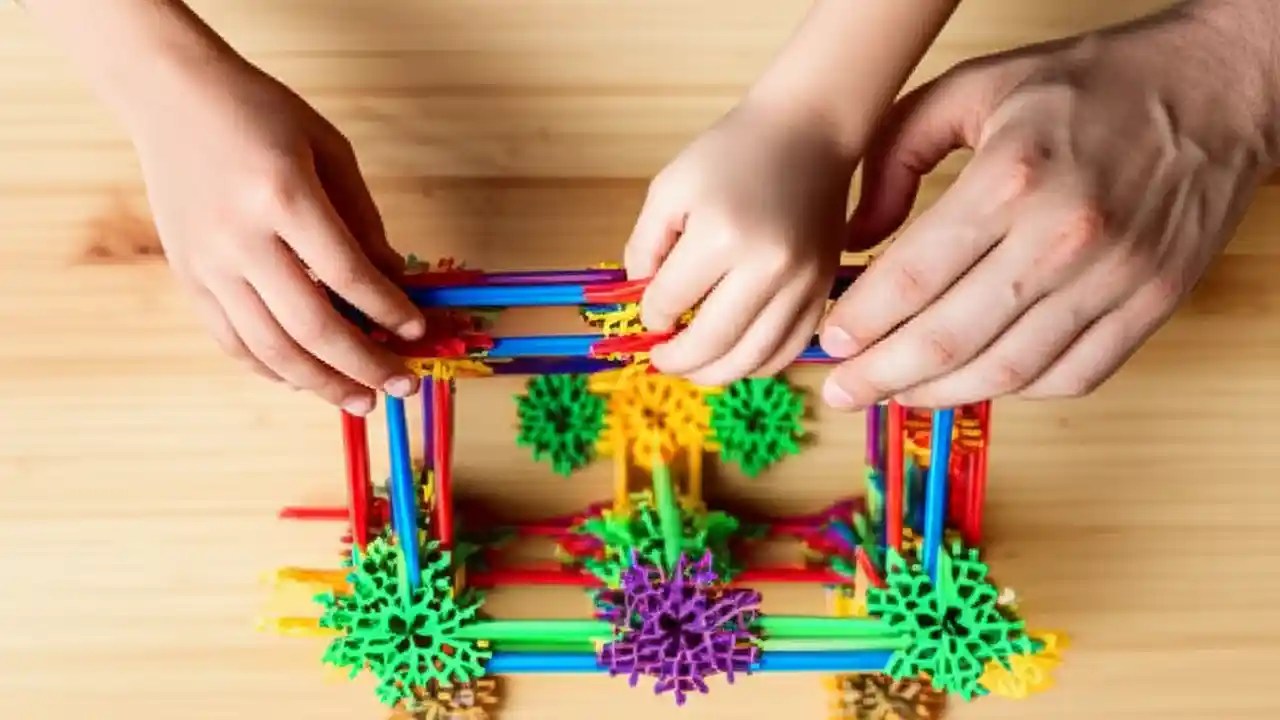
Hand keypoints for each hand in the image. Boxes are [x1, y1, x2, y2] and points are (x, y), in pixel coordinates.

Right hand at [129, 55, 423, 413]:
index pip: (348, 274)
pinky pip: (232, 342)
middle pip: (311, 325)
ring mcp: (206, 263)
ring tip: (361, 400)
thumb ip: (362, 221)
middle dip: (364, 364)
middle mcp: (239, 237)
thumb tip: (394, 284)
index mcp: (282, 195)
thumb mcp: (329, 151)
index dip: (389, 310)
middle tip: (402, 385)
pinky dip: (272, 369)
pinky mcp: (187, 278)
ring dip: (321, 383)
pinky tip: (307, 380)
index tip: (417, 331)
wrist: (170, 95)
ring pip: (269, 347)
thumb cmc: (260, 114)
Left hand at [625, 101, 853, 384]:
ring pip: (752, 359)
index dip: (650, 316)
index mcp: (721, 235)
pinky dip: (756, 365)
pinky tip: (734, 356)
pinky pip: (789, 350)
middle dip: (675, 360)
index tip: (648, 314)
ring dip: (713, 374)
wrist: (809, 133)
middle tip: (660, 357)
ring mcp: (803, 283)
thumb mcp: (669, 188)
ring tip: (692, 365)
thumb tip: (643, 302)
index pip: (671, 302)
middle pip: (712, 343)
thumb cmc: (731, 154)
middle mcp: (768, 266)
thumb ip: (644, 246)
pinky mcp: (824, 290)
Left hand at [819, 9, 1276, 409]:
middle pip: (950, 339)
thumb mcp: (976, 85)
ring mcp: (1113, 279)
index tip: (829, 341)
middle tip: (842, 389)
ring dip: (938, 395)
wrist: (1218, 89)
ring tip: (894, 393)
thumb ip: (898, 150)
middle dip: (880, 376)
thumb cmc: (1091, 85)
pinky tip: (975, 379)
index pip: (914, 277)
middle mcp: (1064, 237)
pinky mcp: (1151, 305)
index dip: (862, 321)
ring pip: (1006, 371)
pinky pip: (1071, 376)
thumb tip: (857, 234)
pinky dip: (1015, 390)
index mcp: (1012, 177)